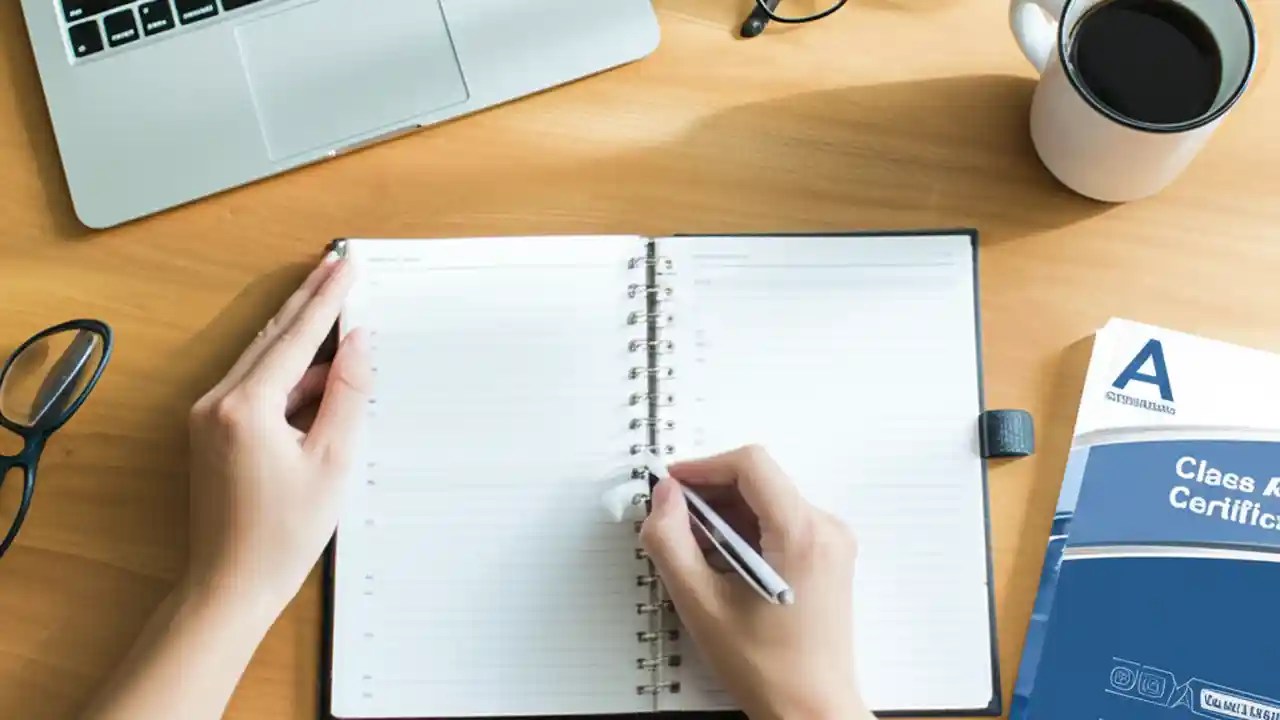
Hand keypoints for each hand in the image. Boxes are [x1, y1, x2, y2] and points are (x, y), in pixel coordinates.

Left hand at [187, 253, 369, 610]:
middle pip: (272, 336)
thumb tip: (358, 342)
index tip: (347, 266)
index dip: (327, 298)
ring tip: (332, 302)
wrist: (230, 584)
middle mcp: (218, 402)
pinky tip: (315, 368)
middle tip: (337, 264)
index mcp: (246, 406)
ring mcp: (209, 416)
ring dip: (298, 333)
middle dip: (308, 300)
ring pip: (262, 358)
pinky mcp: (212, 431)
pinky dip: (286, 370)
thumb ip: (346, 394)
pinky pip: (254, 385)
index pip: (296, 336)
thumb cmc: (282, 535)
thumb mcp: (332, 461)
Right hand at [640, 446, 870, 719]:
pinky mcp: (827, 556)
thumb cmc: (770, 671)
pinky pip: (781, 521)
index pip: (751, 465)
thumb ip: (671, 543)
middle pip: (759, 480)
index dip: (704, 467)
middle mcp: (825, 530)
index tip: (674, 485)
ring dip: (728, 515)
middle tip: (677, 524)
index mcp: (802, 535)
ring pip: (768, 499)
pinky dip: (747, 531)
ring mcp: (830, 543)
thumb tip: (664, 499)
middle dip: (712, 495)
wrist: (811, 710)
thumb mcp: (702, 605)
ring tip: (700, 554)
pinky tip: (725, 565)